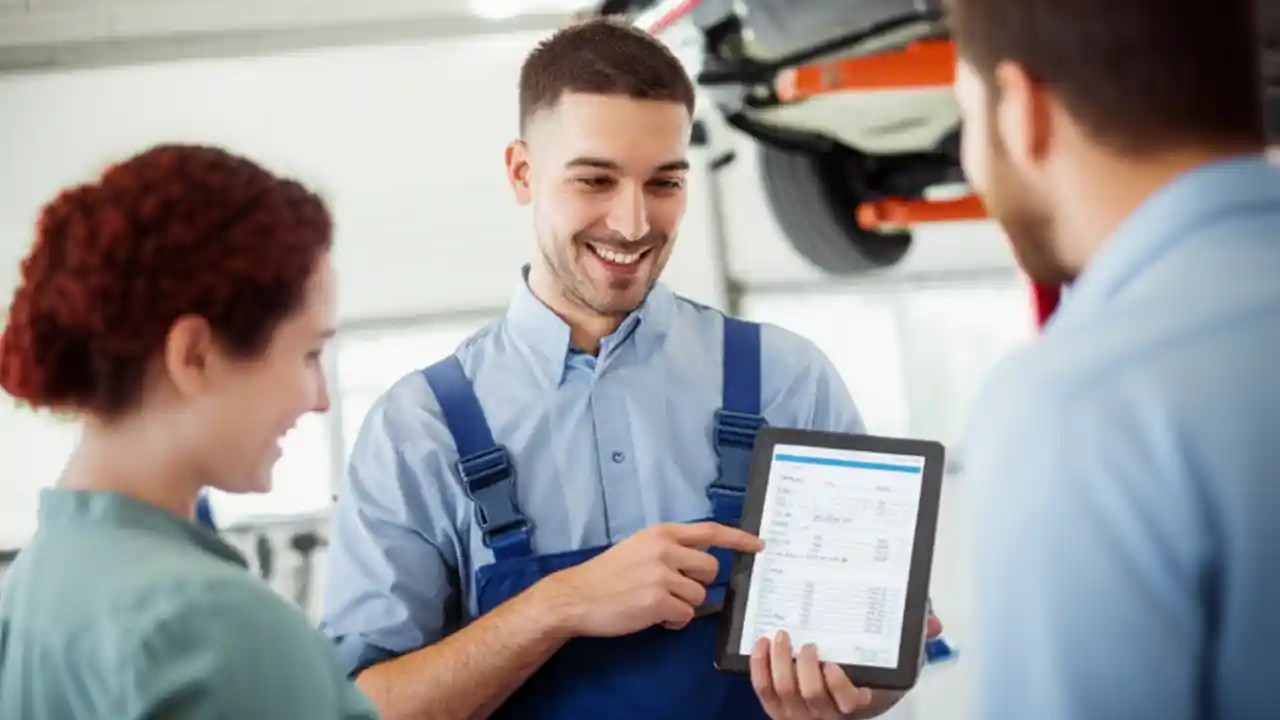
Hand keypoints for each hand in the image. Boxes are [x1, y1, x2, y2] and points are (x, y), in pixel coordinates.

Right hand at [541, 522, 764, 636]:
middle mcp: (664, 550)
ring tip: (656, 604)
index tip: (759, 545)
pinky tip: (654, 616)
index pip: (710, 531)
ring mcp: (661, 575)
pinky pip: (685, 614)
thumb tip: (703, 557)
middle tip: (674, 590)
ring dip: (683, 605)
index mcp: (661, 533)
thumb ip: (669, 548)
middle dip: (699, 584)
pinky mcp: (657, 600)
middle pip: (711, 569)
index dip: (738, 539)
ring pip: (699, 595)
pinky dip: (674, 620)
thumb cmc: (607, 575)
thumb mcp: (639, 547)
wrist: (576, 597)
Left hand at [751, 615, 943, 719]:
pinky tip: (761, 645)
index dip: (837, 686)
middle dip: (802, 666)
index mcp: (863, 700)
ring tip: (780, 636)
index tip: (832, 663)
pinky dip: (759, 667)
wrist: (842, 696)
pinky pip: (764, 692)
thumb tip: (932, 624)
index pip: (848, 702)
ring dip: (778, 662)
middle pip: (809, 695)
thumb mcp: (897, 658)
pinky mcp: (780, 709)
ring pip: (783, 693)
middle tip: (805, 641)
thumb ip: (914, 638)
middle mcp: (830, 714)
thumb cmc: (869, 674)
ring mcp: (803, 714)